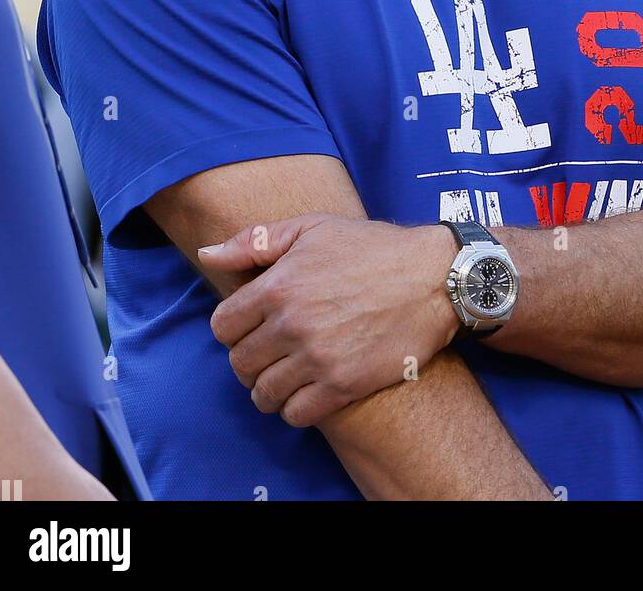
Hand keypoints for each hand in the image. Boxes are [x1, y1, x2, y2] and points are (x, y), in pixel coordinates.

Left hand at [199, 216, 458, 426]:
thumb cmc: (372, 248)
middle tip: (270, 353)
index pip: (222, 327)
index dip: (233, 328)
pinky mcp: (343, 385)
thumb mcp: (313, 228)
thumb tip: (207, 253)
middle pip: (240, 364)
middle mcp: (292, 324)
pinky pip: (296, 414)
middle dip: (249, 360)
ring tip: (286, 375)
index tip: (252, 327)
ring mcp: (318, 357)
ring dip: (269, 389)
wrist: (435, 278)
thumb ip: (255, 241)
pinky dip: (294, 408)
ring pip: (264, 394)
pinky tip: (307, 392)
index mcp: (279, 284)